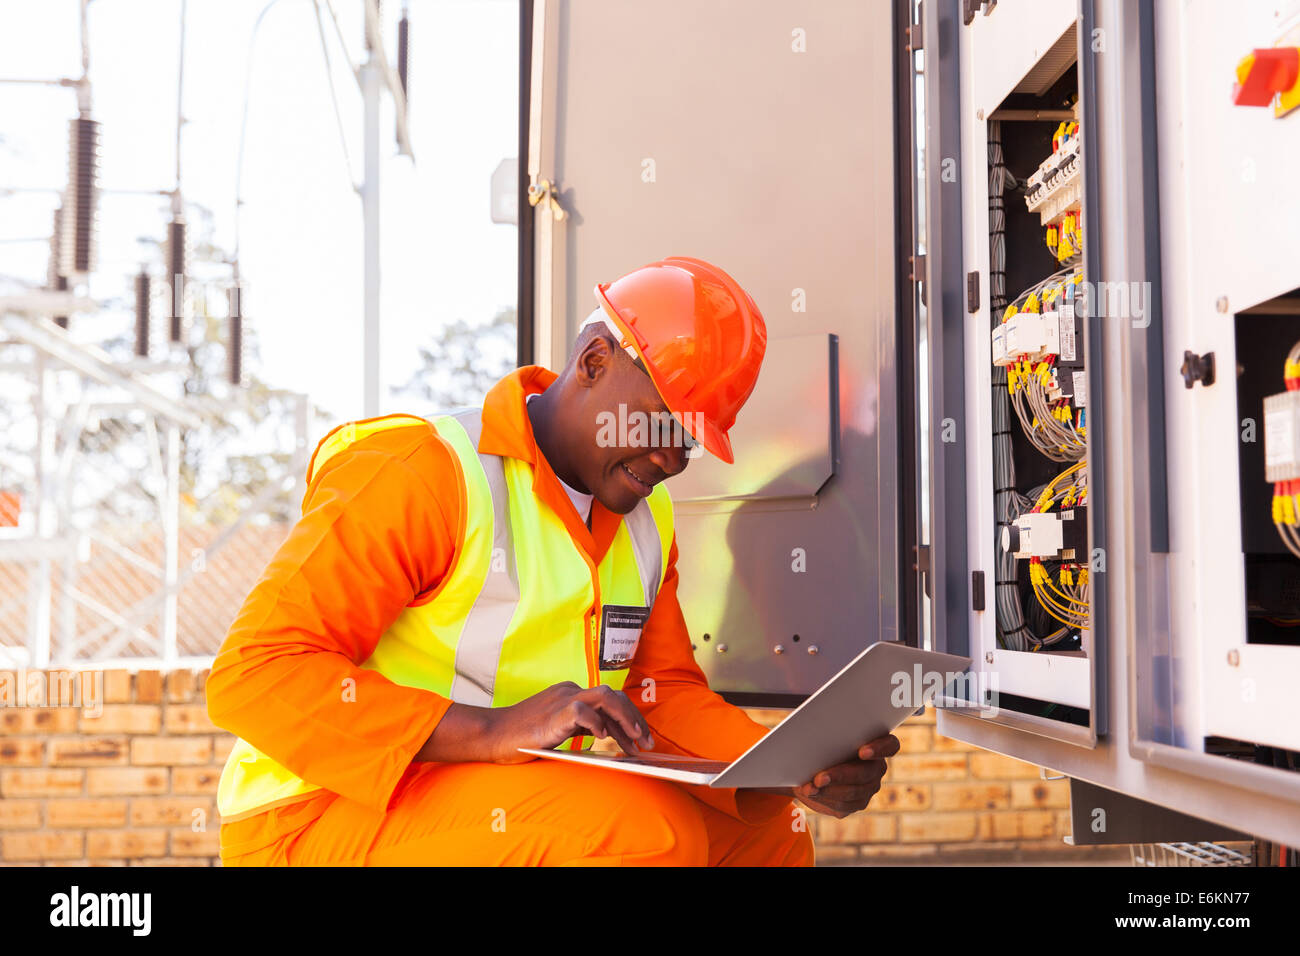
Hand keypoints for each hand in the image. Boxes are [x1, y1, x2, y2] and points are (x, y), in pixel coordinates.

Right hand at [484, 682, 653, 763]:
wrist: (492, 734)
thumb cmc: (522, 736)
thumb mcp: (558, 727)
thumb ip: (579, 726)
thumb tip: (609, 736)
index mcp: (571, 693)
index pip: (611, 700)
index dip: (630, 719)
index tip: (640, 740)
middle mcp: (570, 691)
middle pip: (615, 697)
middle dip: (635, 720)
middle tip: (647, 744)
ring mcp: (562, 699)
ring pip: (606, 697)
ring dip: (626, 719)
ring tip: (635, 740)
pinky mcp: (554, 713)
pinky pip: (583, 711)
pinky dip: (597, 724)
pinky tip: (602, 739)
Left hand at [792, 734, 899, 818]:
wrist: (811, 766)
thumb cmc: (820, 742)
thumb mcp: (822, 734)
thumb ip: (827, 733)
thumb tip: (813, 735)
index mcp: (877, 744)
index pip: (890, 745)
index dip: (880, 749)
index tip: (862, 752)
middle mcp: (877, 768)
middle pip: (866, 773)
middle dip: (840, 775)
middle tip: (819, 778)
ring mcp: (869, 788)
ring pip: (853, 792)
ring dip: (828, 790)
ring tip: (809, 787)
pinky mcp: (856, 803)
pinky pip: (843, 805)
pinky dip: (824, 798)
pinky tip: (810, 792)